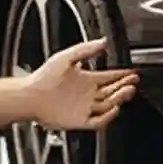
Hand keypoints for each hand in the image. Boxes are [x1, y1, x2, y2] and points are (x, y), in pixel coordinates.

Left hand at [24, 37, 138, 130]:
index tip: (132, 73)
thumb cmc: (43, 77)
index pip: (109, 78)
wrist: (29, 95)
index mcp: (84, 79)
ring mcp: (83, 108)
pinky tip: (113, 109)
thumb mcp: (65, 57)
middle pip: (112, 92)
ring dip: (119, 99)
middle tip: (133, 81)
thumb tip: (102, 41)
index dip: (121, 76)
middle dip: (124, 86)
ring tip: (128, 90)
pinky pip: (98, 121)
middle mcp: (86, 94)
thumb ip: (85, 50)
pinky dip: (108, 117)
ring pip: (108, 105)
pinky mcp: (79, 121)